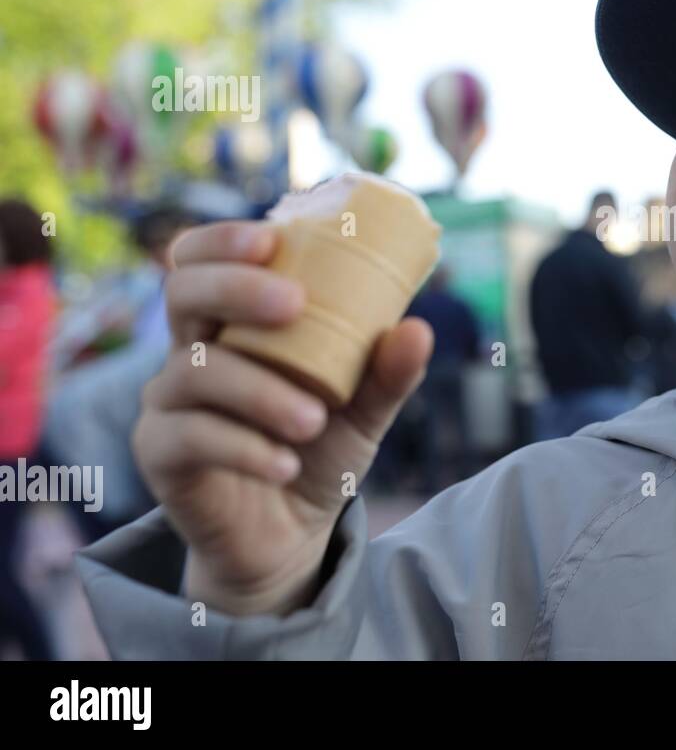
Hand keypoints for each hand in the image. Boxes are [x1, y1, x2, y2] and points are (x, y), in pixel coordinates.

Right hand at [132, 220, 433, 614]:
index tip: (271, 238)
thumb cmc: (319, 448)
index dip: (225, 240)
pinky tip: (285, 462)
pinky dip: (243, 446)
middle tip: (295, 304)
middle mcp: (191, 350)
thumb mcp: (365, 409)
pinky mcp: (159, 454)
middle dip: (237, 288)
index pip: (204, 259)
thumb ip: (387, 372)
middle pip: (184, 292)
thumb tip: (417, 328)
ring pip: (196, 371)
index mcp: (234, 322)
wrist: (289, 535)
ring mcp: (168, 401)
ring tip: (313, 420)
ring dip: (259, 389)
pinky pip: (190, 437)